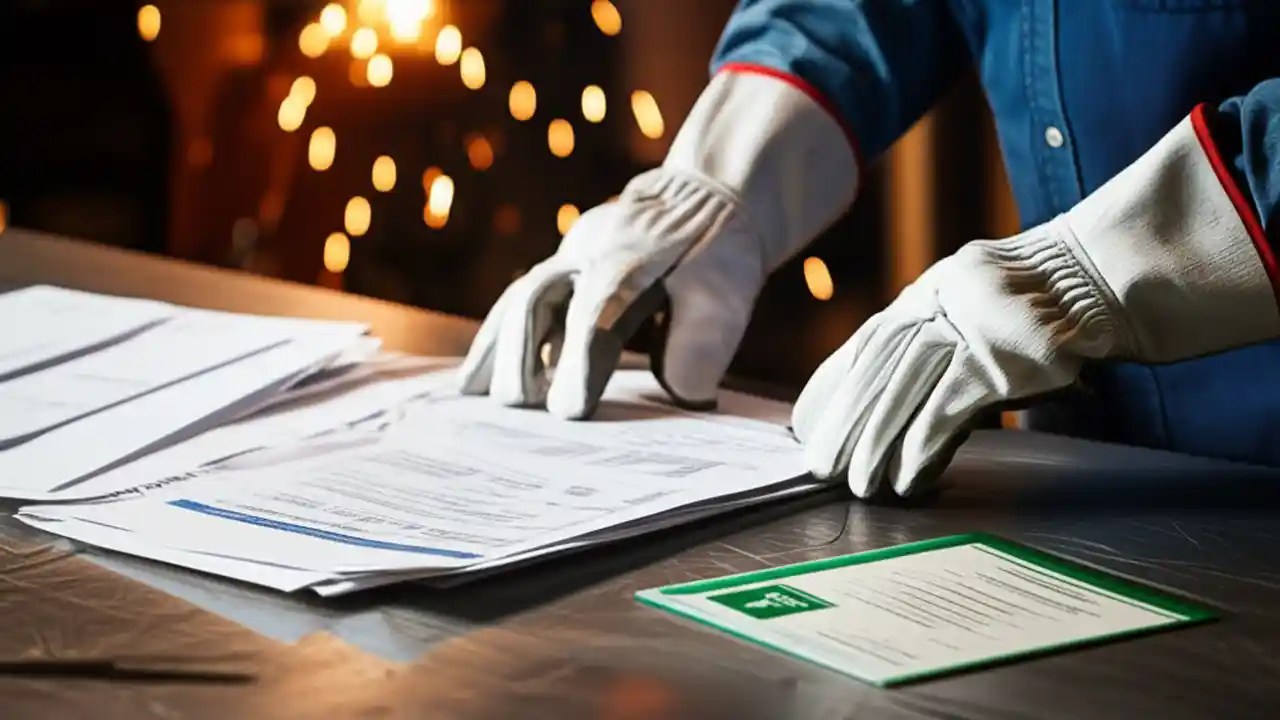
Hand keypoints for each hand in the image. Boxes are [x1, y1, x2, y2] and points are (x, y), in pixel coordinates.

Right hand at [459, 69, 857, 417]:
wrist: (707, 196)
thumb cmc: (719, 251)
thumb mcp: (728, 294)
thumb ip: (703, 343)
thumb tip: (684, 397)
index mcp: (632, 256)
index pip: (597, 312)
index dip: (580, 362)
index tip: (569, 411)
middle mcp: (591, 249)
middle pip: (539, 298)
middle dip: (521, 355)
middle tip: (516, 407)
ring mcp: (574, 252)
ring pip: (522, 297)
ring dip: (496, 347)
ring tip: (471, 391)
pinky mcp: (567, 264)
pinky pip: (525, 299)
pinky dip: (502, 337)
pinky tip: (482, 374)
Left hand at [794, 110, 1279, 498]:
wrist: (1105, 279)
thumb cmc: (1043, 304)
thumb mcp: (977, 301)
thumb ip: (937, 334)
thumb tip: (898, 394)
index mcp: (929, 290)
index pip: (868, 342)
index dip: (834, 383)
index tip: (808, 421)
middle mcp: (938, 302)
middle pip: (877, 372)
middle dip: (845, 424)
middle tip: (822, 466)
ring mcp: (966, 329)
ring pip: (902, 394)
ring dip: (876, 445)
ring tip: (861, 485)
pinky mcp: (997, 360)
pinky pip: (946, 412)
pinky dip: (921, 449)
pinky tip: (908, 479)